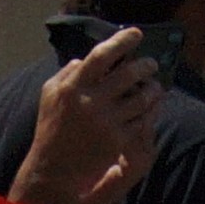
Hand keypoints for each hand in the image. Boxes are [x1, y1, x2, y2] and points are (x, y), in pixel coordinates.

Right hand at [9, 26, 161, 203]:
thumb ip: (67, 72)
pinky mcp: (116, 140)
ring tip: (154, 87)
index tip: (137, 33)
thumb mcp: (49, 94)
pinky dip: (147, 113)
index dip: (122, 40)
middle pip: (129, 74)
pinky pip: (141, 120)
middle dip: (146, 65)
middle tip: (151, 64)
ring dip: (152, 90)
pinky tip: (148, 110)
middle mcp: (90, 101)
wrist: (53, 169)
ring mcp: (105, 121)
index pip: (101, 54)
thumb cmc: (51, 128)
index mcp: (72, 86)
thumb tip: (87, 58)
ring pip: (141, 98)